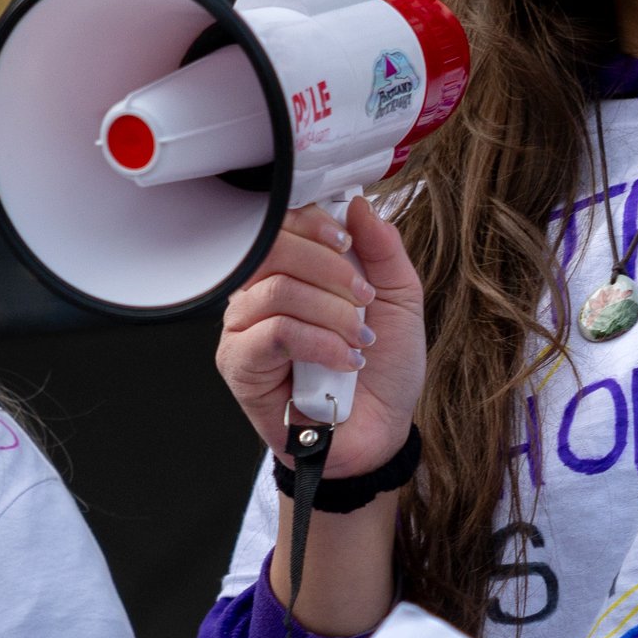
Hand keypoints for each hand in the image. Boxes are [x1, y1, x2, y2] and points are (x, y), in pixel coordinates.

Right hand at [215, 197, 425, 476]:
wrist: (378, 433)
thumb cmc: (382, 370)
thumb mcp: (398, 300)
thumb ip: (382, 250)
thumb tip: (357, 204)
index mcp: (291, 270)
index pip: (281, 223)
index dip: (312, 223)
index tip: (347, 242)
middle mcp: (259, 293)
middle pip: (273, 248)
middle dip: (329, 269)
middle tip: (363, 299)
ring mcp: (244, 329)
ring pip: (276, 290)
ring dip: (331, 312)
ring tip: (359, 339)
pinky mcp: (240, 365)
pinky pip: (274, 334)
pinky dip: (319, 342)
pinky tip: (344, 361)